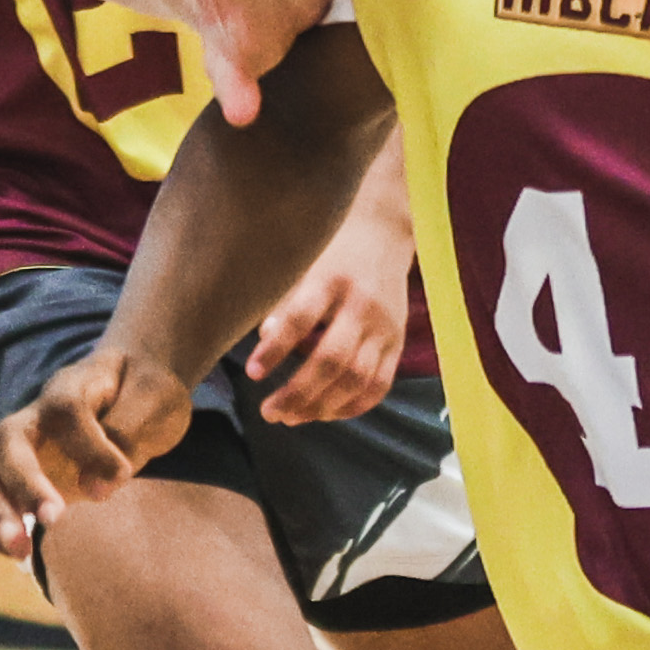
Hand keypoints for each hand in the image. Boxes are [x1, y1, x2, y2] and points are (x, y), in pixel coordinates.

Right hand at [0, 345, 196, 558]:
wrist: (129, 387)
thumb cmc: (145, 392)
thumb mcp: (156, 398)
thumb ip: (130, 431)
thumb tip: (95, 489)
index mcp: (74, 385)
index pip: (67, 408)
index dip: (91, 445)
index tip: (123, 474)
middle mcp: (38, 414)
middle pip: (5, 438)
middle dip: (22, 482)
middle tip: (53, 519)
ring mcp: (23, 446)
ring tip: (20, 551)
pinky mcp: (18, 476)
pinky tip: (19, 553)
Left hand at [248, 202, 410, 425]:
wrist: (384, 232)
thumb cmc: (331, 250)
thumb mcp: (304, 262)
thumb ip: (284, 300)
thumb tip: (265, 339)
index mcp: (332, 278)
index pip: (302, 318)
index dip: (276, 348)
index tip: (252, 372)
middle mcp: (362, 304)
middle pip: (332, 360)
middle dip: (298, 393)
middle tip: (268, 411)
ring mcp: (384, 326)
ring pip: (355, 379)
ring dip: (321, 407)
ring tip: (290, 417)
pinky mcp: (397, 342)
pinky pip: (378, 385)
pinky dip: (351, 407)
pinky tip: (324, 413)